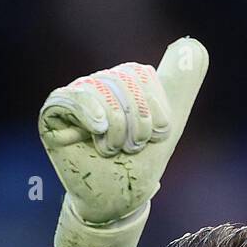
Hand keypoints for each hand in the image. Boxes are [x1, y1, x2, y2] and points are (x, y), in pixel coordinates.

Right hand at [39, 37, 208, 246]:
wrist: (118, 201)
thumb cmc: (139, 166)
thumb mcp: (166, 124)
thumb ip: (179, 85)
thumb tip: (193, 45)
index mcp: (122, 83)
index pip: (140, 74)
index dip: (154, 106)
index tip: (156, 135)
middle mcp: (96, 85)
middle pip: (121, 80)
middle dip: (138, 121)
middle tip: (133, 148)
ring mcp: (73, 98)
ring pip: (101, 90)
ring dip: (118, 127)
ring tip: (115, 150)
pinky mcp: (53, 114)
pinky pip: (71, 97)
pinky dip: (90, 112)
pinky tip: (99, 129)